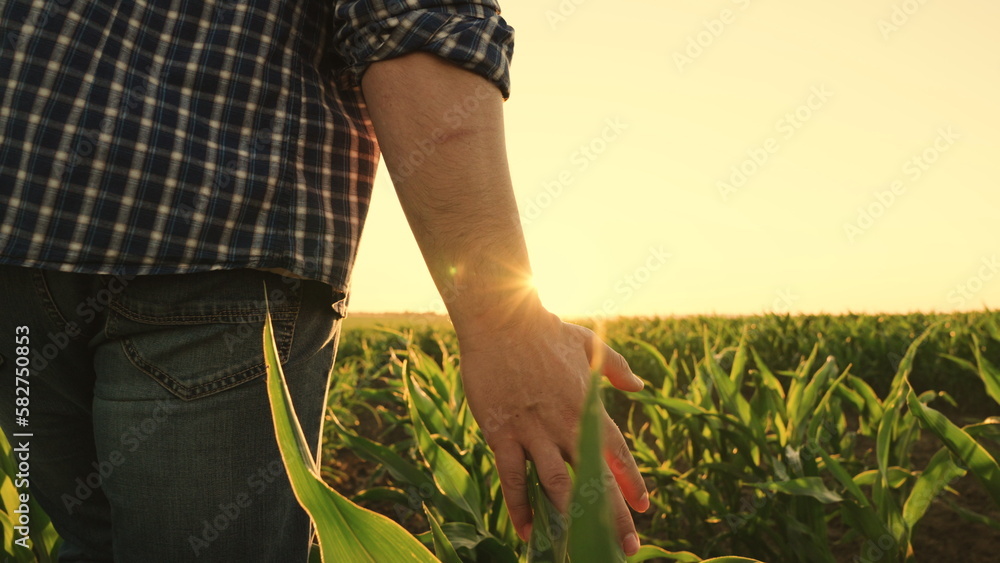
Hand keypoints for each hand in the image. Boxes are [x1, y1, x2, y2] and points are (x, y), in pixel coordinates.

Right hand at [458, 312, 649, 555]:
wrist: (502, 321)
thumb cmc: (545, 329)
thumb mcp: (589, 344)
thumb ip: (615, 368)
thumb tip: (639, 385)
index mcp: (588, 406)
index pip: (617, 454)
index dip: (631, 483)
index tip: (645, 507)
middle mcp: (565, 425)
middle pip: (594, 480)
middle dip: (613, 517)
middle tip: (628, 548)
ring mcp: (532, 432)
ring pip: (556, 486)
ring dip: (572, 521)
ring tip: (581, 551)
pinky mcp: (502, 434)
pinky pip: (513, 478)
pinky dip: (520, 507)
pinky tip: (528, 533)